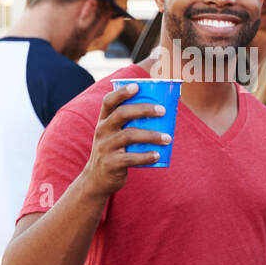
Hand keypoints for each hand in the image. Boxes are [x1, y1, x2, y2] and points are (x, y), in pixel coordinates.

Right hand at [82, 83, 171, 197]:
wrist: (97, 178)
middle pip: (121, 114)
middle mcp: (102, 131)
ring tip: (168, 138)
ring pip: (128, 136)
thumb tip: (163, 111)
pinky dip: (146, 156)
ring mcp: (105, 147)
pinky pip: (130, 158)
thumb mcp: (115, 135)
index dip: (122, 92)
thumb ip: (130, 124)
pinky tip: (158, 155)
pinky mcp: (110, 163)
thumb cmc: (115, 151)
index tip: (137, 86)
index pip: (109, 102)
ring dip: (151, 135)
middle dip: (143, 110)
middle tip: (163, 111)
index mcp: (104, 121)